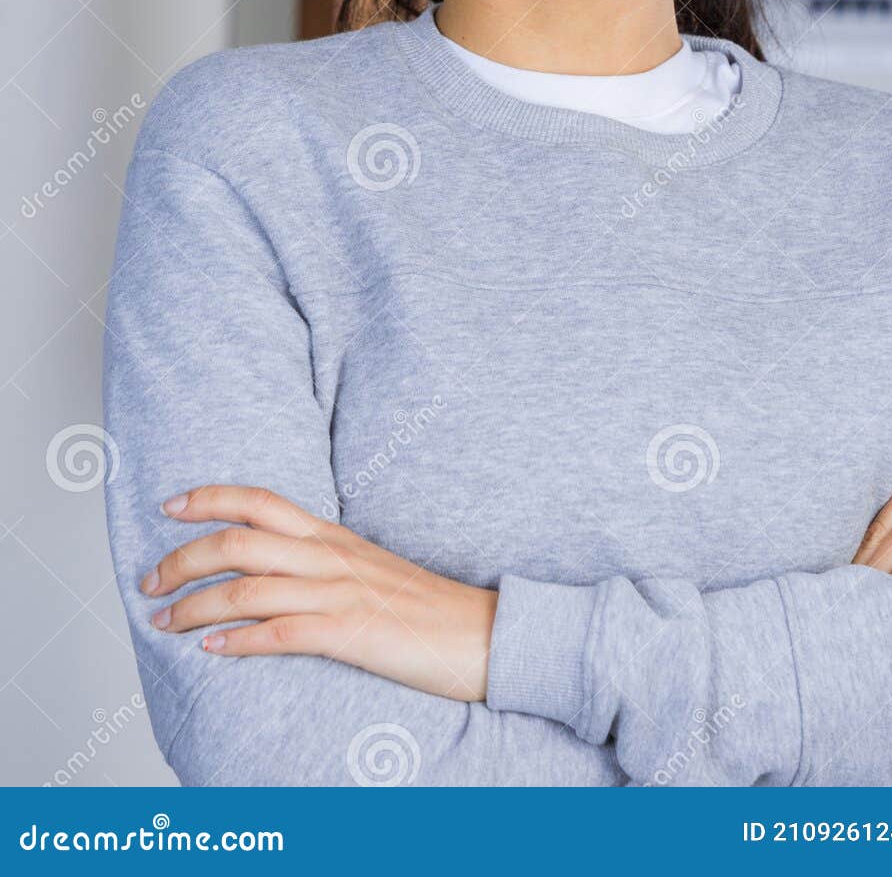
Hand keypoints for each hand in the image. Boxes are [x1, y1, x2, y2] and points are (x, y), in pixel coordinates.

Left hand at [139, 485, 497, 701]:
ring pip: (248, 588)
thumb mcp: (370, 569)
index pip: (262, 501)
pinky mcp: (351, 632)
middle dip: (183, 558)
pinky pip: (281, 633)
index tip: (170, 505)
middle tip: (150, 582)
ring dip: (195, 606)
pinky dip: (238, 642)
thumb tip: (277, 572)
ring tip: (164, 623)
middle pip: (239, 542)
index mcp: (333, 537)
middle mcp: (330, 556)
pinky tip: (212, 652)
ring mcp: (340, 593)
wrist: (484, 635)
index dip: (211, 497)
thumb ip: (324, 563)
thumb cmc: (426, 609)